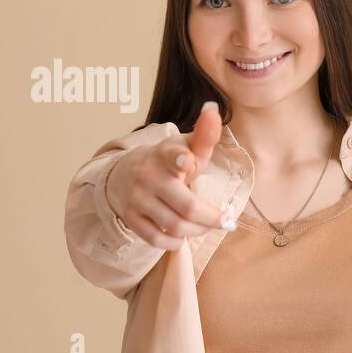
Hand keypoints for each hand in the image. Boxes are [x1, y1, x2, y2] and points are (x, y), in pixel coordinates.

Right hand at [105, 100, 233, 248]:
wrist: (124, 174)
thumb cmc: (168, 161)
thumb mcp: (184, 146)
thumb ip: (203, 135)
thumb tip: (213, 110)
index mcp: (164, 154)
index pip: (171, 154)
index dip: (181, 158)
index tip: (189, 162)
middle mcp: (148, 176)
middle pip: (186, 206)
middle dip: (212, 218)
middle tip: (227, 221)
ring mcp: (137, 198)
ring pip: (175, 226)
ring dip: (198, 231)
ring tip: (207, 226)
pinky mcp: (130, 217)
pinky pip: (157, 239)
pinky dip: (175, 242)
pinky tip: (184, 236)